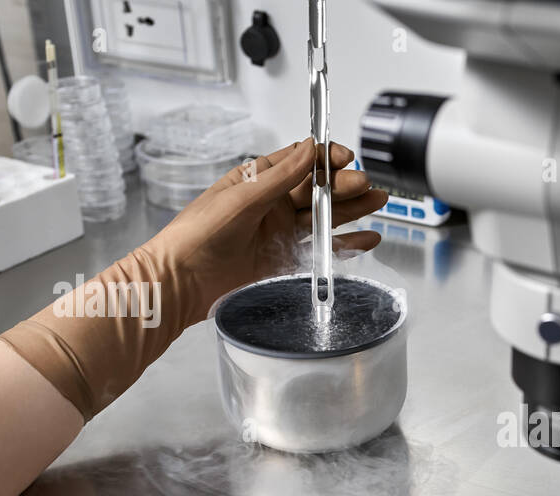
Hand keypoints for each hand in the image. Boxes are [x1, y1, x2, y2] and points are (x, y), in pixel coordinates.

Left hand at [135, 138, 388, 329]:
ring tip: (378, 201)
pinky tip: (366, 238)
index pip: (300, 162)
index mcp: (258, 181)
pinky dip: (345, 245)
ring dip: (352, 209)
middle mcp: (272, 204)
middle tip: (364, 184)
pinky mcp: (285, 260)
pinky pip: (322, 249)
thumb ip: (279, 176)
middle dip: (344, 185)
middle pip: (319, 190)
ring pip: (325, 217)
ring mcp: (280, 233)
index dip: (325, 157)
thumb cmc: (197, 235)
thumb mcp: (240, 198)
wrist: (182, 281)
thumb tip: (309, 149)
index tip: (344, 156)